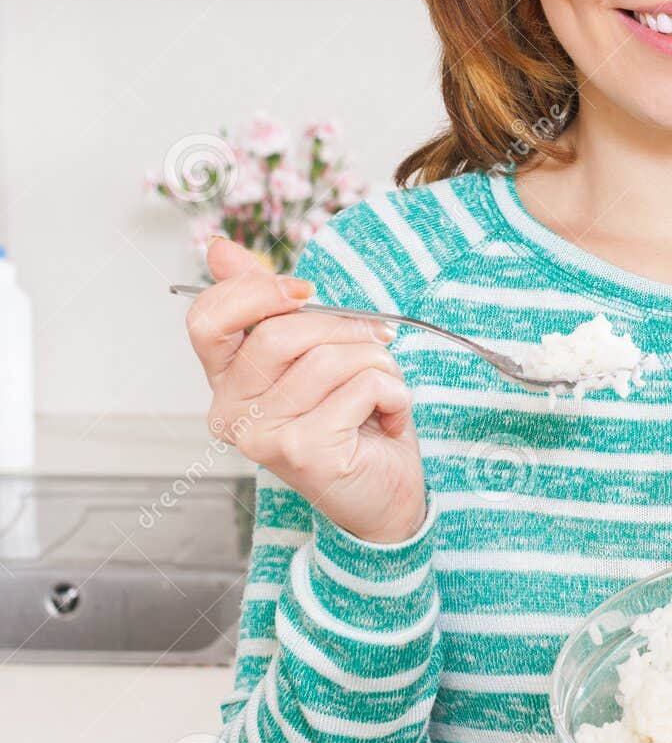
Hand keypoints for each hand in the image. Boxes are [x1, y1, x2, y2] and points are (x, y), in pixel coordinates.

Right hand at [184, 236, 427, 543]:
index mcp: (225, 381)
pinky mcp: (303, 451)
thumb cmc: (352, 420)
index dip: (257, 291)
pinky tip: (389, 417)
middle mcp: (231, 412)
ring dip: (377, 364)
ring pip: (328, 359)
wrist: (386, 495)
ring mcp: (263, 436)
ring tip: (384, 389)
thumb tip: (219, 247)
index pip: (206, 319)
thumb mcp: (311, 352)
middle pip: (280, 334)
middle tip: (377, 344)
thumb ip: (266, 304)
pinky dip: (393, 393)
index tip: (305, 292)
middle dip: (344, 329)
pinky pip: (361, 387)